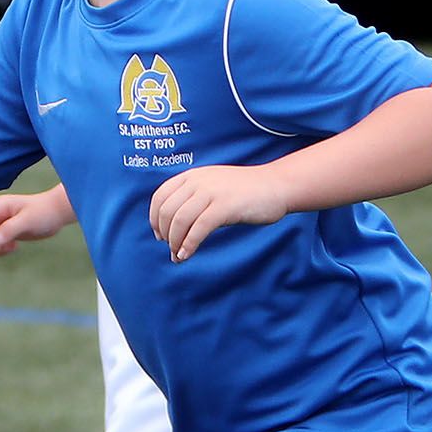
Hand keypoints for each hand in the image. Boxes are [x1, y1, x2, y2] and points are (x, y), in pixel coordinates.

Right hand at [0, 189, 71, 256]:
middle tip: (8, 248)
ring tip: (11, 248)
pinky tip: (13, 248)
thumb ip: (10, 229)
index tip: (3, 246)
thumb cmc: (44, 212)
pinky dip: (0, 249)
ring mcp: (2, 222)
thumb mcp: (28, 221)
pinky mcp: (8, 231)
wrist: (57, 212)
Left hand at [150, 164, 285, 261]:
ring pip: (180, 221)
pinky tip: (187, 254)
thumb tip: (173, 223)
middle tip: (170, 248)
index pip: (160, 196)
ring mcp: (211, 193)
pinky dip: (189, 245)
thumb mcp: (213, 186)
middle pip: (167, 211)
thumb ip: (194, 197)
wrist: (276, 185)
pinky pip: (198, 229)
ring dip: (175, 243)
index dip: (155, 218)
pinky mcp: (225, 206)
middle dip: (165, 234)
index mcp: (192, 176)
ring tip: (178, 256)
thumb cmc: (245, 191)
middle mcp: (198, 181)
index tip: (159, 235)